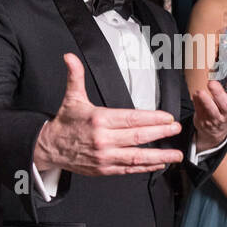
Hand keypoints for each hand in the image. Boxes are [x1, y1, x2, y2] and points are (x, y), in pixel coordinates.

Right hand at [34, 53, 185, 175]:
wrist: (49, 148)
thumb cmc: (65, 123)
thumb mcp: (72, 98)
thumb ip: (75, 76)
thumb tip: (69, 57)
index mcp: (99, 119)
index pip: (131, 118)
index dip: (152, 118)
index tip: (167, 118)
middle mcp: (103, 140)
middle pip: (138, 136)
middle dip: (160, 133)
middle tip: (176, 129)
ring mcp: (105, 157)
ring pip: (136, 157)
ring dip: (159, 156)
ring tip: (175, 154)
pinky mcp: (105, 169)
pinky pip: (129, 169)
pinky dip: (145, 167)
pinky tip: (159, 163)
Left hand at [191, 79, 226, 149]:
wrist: (215, 130)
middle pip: (224, 104)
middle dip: (218, 94)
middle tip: (211, 83)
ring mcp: (214, 117)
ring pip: (210, 109)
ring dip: (205, 101)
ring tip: (199, 92)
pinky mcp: (203, 119)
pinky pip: (199, 111)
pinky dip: (196, 103)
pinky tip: (194, 96)